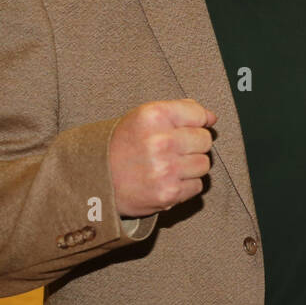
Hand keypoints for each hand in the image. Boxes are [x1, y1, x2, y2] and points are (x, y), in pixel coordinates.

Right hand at [109, 99, 217, 216]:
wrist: (93, 181)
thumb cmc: (122, 146)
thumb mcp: (142, 118)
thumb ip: (179, 111)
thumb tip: (212, 118)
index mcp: (153, 116)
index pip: (199, 114)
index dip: (195, 123)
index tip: (183, 129)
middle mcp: (160, 141)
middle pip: (205, 140)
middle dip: (192, 145)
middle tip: (171, 150)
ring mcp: (165, 169)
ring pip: (204, 164)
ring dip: (190, 167)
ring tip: (167, 166)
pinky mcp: (168, 193)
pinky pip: (197, 186)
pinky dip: (185, 185)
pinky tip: (165, 180)